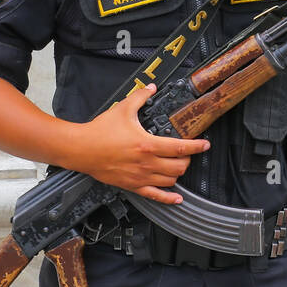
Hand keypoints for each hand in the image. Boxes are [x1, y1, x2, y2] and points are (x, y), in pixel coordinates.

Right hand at [66, 83, 209, 203]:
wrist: (81, 148)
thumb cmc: (100, 130)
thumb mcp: (123, 108)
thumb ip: (140, 97)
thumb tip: (151, 88)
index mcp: (147, 144)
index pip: (180, 147)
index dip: (197, 146)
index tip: (206, 144)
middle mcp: (147, 163)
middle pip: (179, 167)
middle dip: (188, 160)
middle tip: (187, 153)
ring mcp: (140, 176)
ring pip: (170, 181)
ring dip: (179, 174)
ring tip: (179, 165)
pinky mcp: (132, 186)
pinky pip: (155, 196)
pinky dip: (169, 198)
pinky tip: (177, 198)